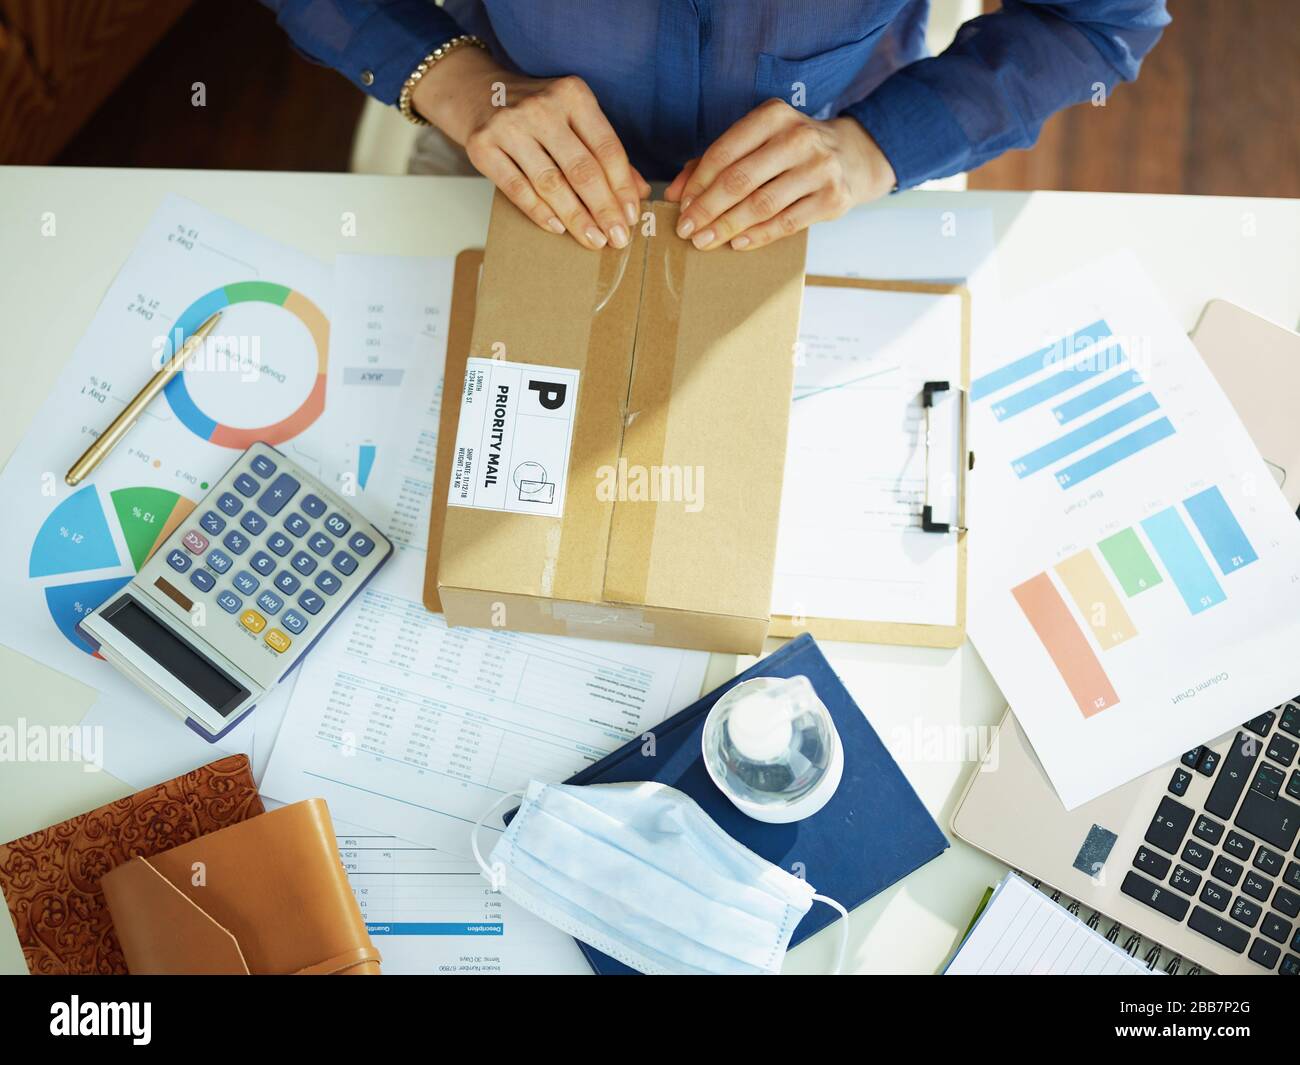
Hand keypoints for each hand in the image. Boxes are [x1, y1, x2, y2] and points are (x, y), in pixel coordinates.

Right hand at [414, 47, 649, 249]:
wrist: (478, 93)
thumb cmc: (538, 113)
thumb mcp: (575, 118)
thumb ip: (606, 152)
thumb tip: (640, 192)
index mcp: (573, 94)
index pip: (606, 148)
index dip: (622, 187)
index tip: (631, 218)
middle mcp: (542, 107)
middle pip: (582, 169)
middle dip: (604, 209)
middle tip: (617, 238)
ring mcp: (509, 125)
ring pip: (551, 183)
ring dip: (576, 218)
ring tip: (593, 240)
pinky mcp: (482, 146)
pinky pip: (517, 188)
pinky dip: (539, 212)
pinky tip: (557, 228)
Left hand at [665, 99, 895, 250]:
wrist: (852, 156)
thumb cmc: (790, 151)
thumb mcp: (756, 143)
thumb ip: (713, 163)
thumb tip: (675, 194)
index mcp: (773, 116)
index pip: (725, 153)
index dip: (698, 184)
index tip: (681, 208)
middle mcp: (798, 137)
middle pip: (740, 180)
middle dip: (708, 209)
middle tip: (687, 231)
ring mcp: (819, 167)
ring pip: (762, 204)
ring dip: (728, 227)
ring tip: (706, 241)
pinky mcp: (833, 197)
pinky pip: (787, 223)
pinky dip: (759, 236)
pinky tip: (738, 243)